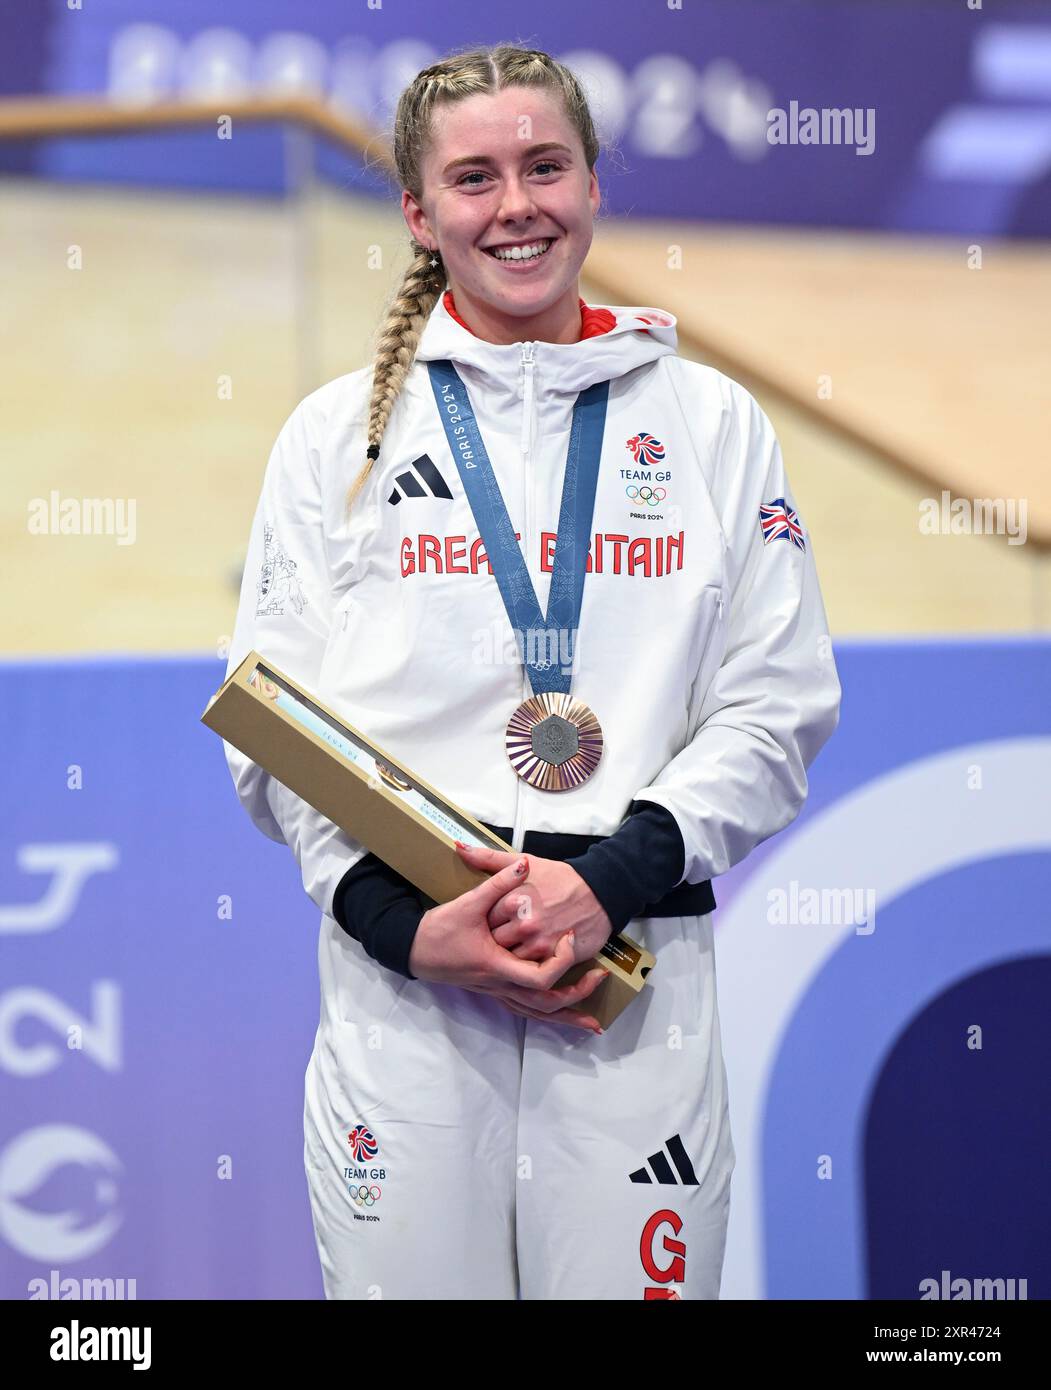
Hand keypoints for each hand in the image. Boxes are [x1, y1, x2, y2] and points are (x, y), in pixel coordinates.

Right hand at [408, 854, 608, 1033]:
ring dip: (566, 1016)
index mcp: (497, 966)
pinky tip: (562, 1017)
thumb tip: (525, 863)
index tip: (567, 938)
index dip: (561, 961)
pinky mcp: (494, 990)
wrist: (413, 950)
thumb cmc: (439, 930)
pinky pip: (525, 1011)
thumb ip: (498, 882)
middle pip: (546, 1005)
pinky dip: (547, 1016)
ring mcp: (497, 991)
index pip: (540, 978)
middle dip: (577, 996)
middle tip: (598, 977)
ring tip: (592, 1022)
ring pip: (537, 1014)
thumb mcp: (469, 903)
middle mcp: (500, 985)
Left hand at [453, 842, 612, 965]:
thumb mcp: (525, 861)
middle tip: (495, 937)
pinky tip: (525, 957)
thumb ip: (488, 858)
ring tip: (509, 948)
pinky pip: (530, 969)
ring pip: (509, 959)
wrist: (600, 893)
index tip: (487, 919)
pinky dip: (526, 965)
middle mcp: (523, 923)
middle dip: (492, 940)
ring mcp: (538, 942)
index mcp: (512, 900)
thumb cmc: (560, 877)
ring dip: (508, 955)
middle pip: (493, 941)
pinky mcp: (553, 957)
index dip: (484, 919)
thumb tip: (459, 847)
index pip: (482, 917)